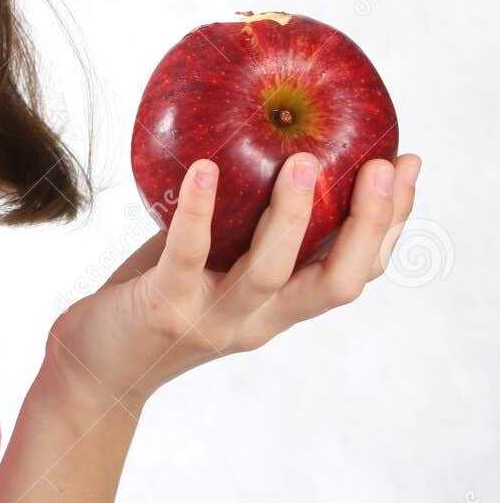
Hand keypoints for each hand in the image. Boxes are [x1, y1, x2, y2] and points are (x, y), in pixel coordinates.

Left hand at [43, 151, 421, 417]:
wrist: (94, 369)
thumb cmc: (156, 298)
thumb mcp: (214, 259)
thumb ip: (244, 218)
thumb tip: (267, 133)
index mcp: (281, 308)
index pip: (357, 272)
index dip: (391, 223)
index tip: (408, 163)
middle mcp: (259, 320)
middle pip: (337, 282)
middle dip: (369, 225)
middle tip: (383, 166)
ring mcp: (214, 320)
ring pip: (270, 273)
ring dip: (294, 217)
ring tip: (304, 162)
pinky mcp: (165, 309)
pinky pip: (187, 257)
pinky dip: (198, 212)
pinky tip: (203, 169)